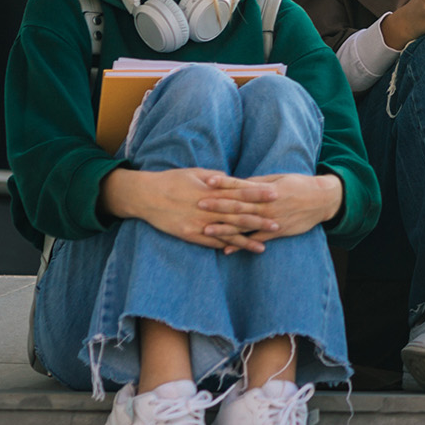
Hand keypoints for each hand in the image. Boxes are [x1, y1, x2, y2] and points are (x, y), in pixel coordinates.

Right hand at [100, 168, 279, 253]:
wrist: (146, 195)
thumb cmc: (173, 180)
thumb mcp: (196, 173)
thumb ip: (217, 179)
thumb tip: (235, 180)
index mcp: (210, 190)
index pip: (239, 192)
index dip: (258, 194)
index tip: (276, 194)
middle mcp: (206, 208)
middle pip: (237, 215)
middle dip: (259, 220)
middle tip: (278, 223)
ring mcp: (198, 223)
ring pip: (227, 233)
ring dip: (246, 239)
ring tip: (264, 245)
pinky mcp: (189, 234)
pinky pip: (211, 243)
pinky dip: (226, 246)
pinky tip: (239, 251)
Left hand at [197, 173, 342, 251]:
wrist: (322, 200)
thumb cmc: (299, 185)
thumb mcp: (279, 179)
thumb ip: (258, 183)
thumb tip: (238, 183)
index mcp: (266, 190)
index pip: (241, 186)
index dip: (223, 184)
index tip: (206, 181)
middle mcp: (267, 205)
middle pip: (238, 206)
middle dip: (218, 206)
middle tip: (199, 205)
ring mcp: (272, 220)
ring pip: (244, 225)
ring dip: (225, 228)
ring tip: (206, 230)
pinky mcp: (277, 232)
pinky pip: (256, 239)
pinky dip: (241, 245)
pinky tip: (226, 250)